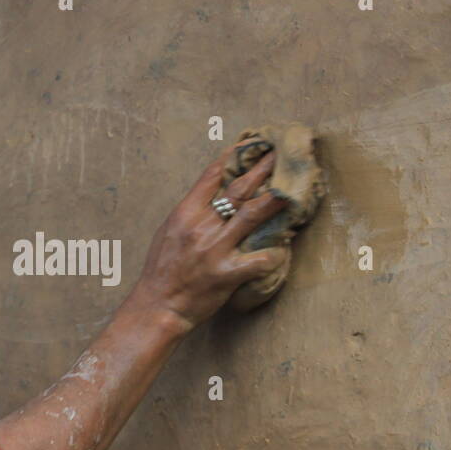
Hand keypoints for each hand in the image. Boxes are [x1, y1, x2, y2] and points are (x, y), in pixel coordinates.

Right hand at [126, 137, 290, 333]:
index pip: (211, 176)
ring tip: (292, 187)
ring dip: (275, 199)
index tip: (250, 144)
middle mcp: (201, 227)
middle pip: (237, 190)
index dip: (233, 156)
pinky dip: (274, 254)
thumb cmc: (162, 270)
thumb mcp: (169, 232)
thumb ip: (192, 213)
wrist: (158, 306)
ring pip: (252, 216)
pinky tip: (285, 249)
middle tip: (280, 154)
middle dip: (261, 169)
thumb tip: (215, 196)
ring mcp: (215, 249)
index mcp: (185, 213)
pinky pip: (258, 260)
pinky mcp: (227, 274)